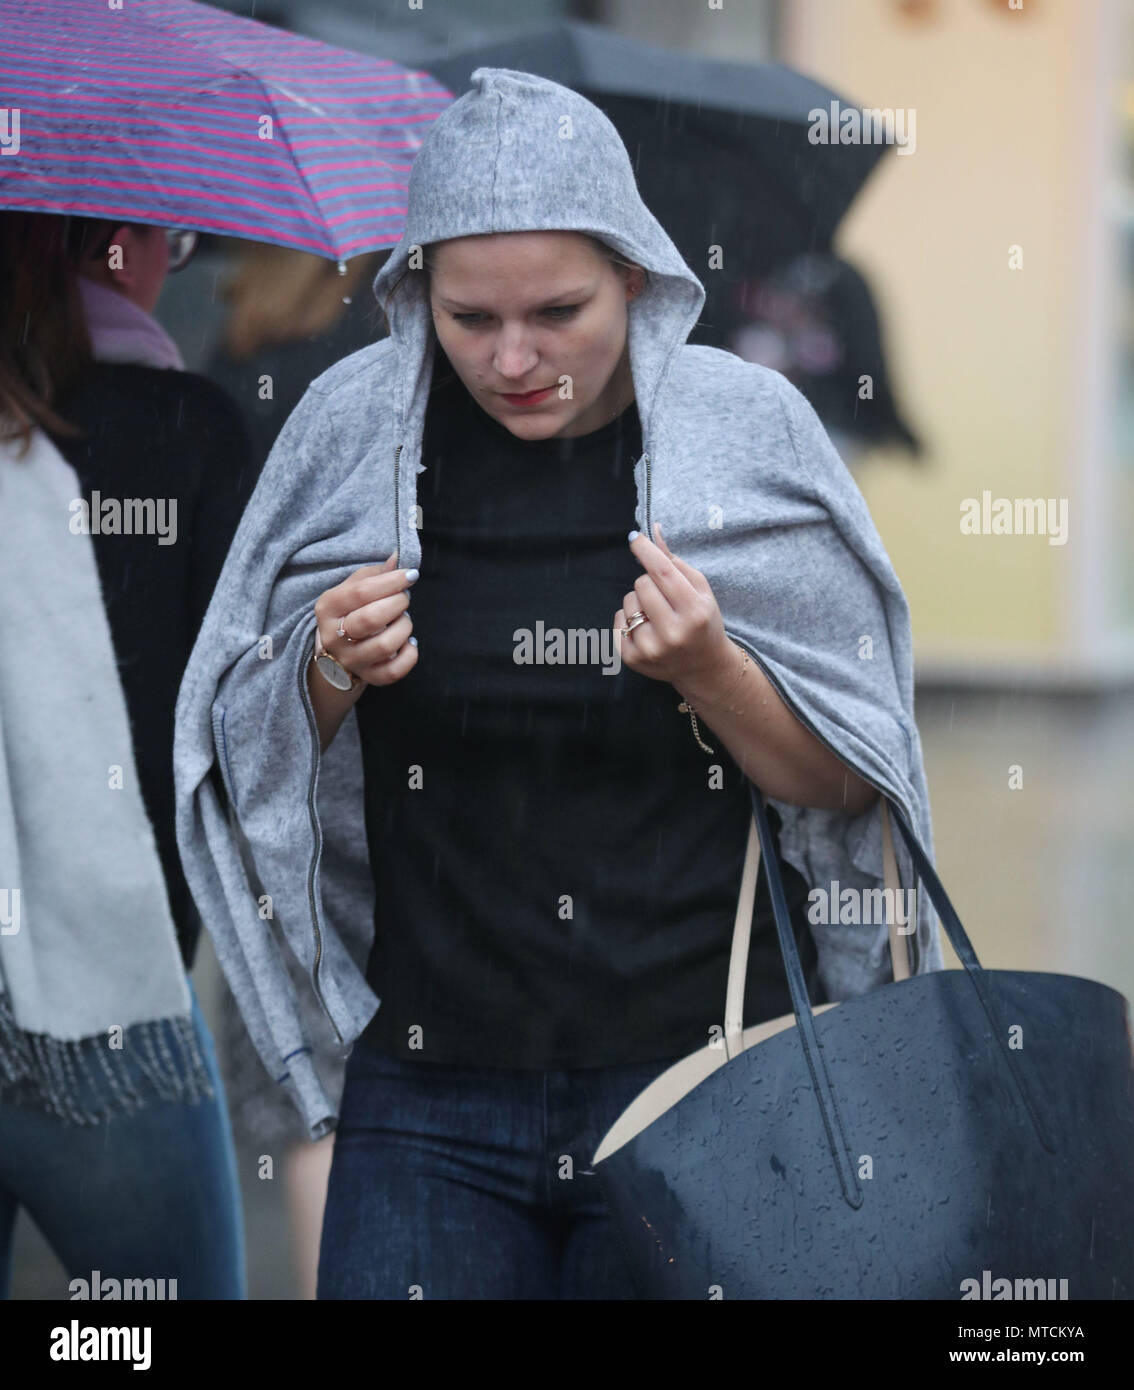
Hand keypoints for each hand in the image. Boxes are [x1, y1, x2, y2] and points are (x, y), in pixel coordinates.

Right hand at [313, 552, 418, 687]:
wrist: (340, 650)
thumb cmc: (352, 610)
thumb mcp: (354, 588)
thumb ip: (376, 573)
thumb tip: (399, 558)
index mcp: (328, 607)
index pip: (361, 592)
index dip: (391, 581)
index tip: (411, 575)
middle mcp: (333, 636)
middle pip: (371, 618)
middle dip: (397, 604)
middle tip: (404, 599)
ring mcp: (350, 660)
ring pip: (385, 645)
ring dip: (404, 627)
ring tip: (403, 620)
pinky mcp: (368, 677)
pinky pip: (395, 671)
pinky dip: (410, 655)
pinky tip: (409, 643)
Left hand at [613, 523, 736, 700]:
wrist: (703, 668)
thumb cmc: (703, 622)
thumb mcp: (701, 591)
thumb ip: (676, 562)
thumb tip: (653, 531)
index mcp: (694, 612)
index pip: (663, 572)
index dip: (646, 551)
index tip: (635, 538)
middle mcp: (673, 633)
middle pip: (642, 584)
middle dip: (650, 583)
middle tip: (664, 597)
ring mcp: (651, 649)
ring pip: (628, 601)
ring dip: (639, 602)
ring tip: (657, 617)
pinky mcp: (633, 659)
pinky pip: (618, 621)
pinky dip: (628, 620)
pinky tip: (646, 630)